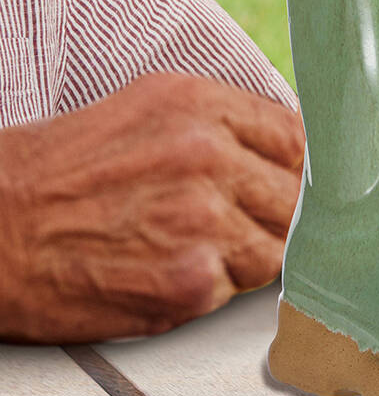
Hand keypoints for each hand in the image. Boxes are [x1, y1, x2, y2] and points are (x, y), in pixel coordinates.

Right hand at [0, 72, 304, 342]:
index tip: (291, 180)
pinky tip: (171, 269)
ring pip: (276, 248)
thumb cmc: (63, 169)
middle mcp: (206, 157)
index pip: (297, 138)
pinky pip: (236, 289)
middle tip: (244, 219)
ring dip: (251, 253)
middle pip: (295, 195)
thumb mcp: (148, 107)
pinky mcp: (188, 283)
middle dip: (277, 211)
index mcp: (200, 106)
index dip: (298, 165)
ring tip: (200, 246)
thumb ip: (225, 121)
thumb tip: (290, 148)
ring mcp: (201, 222)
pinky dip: (214, 287)